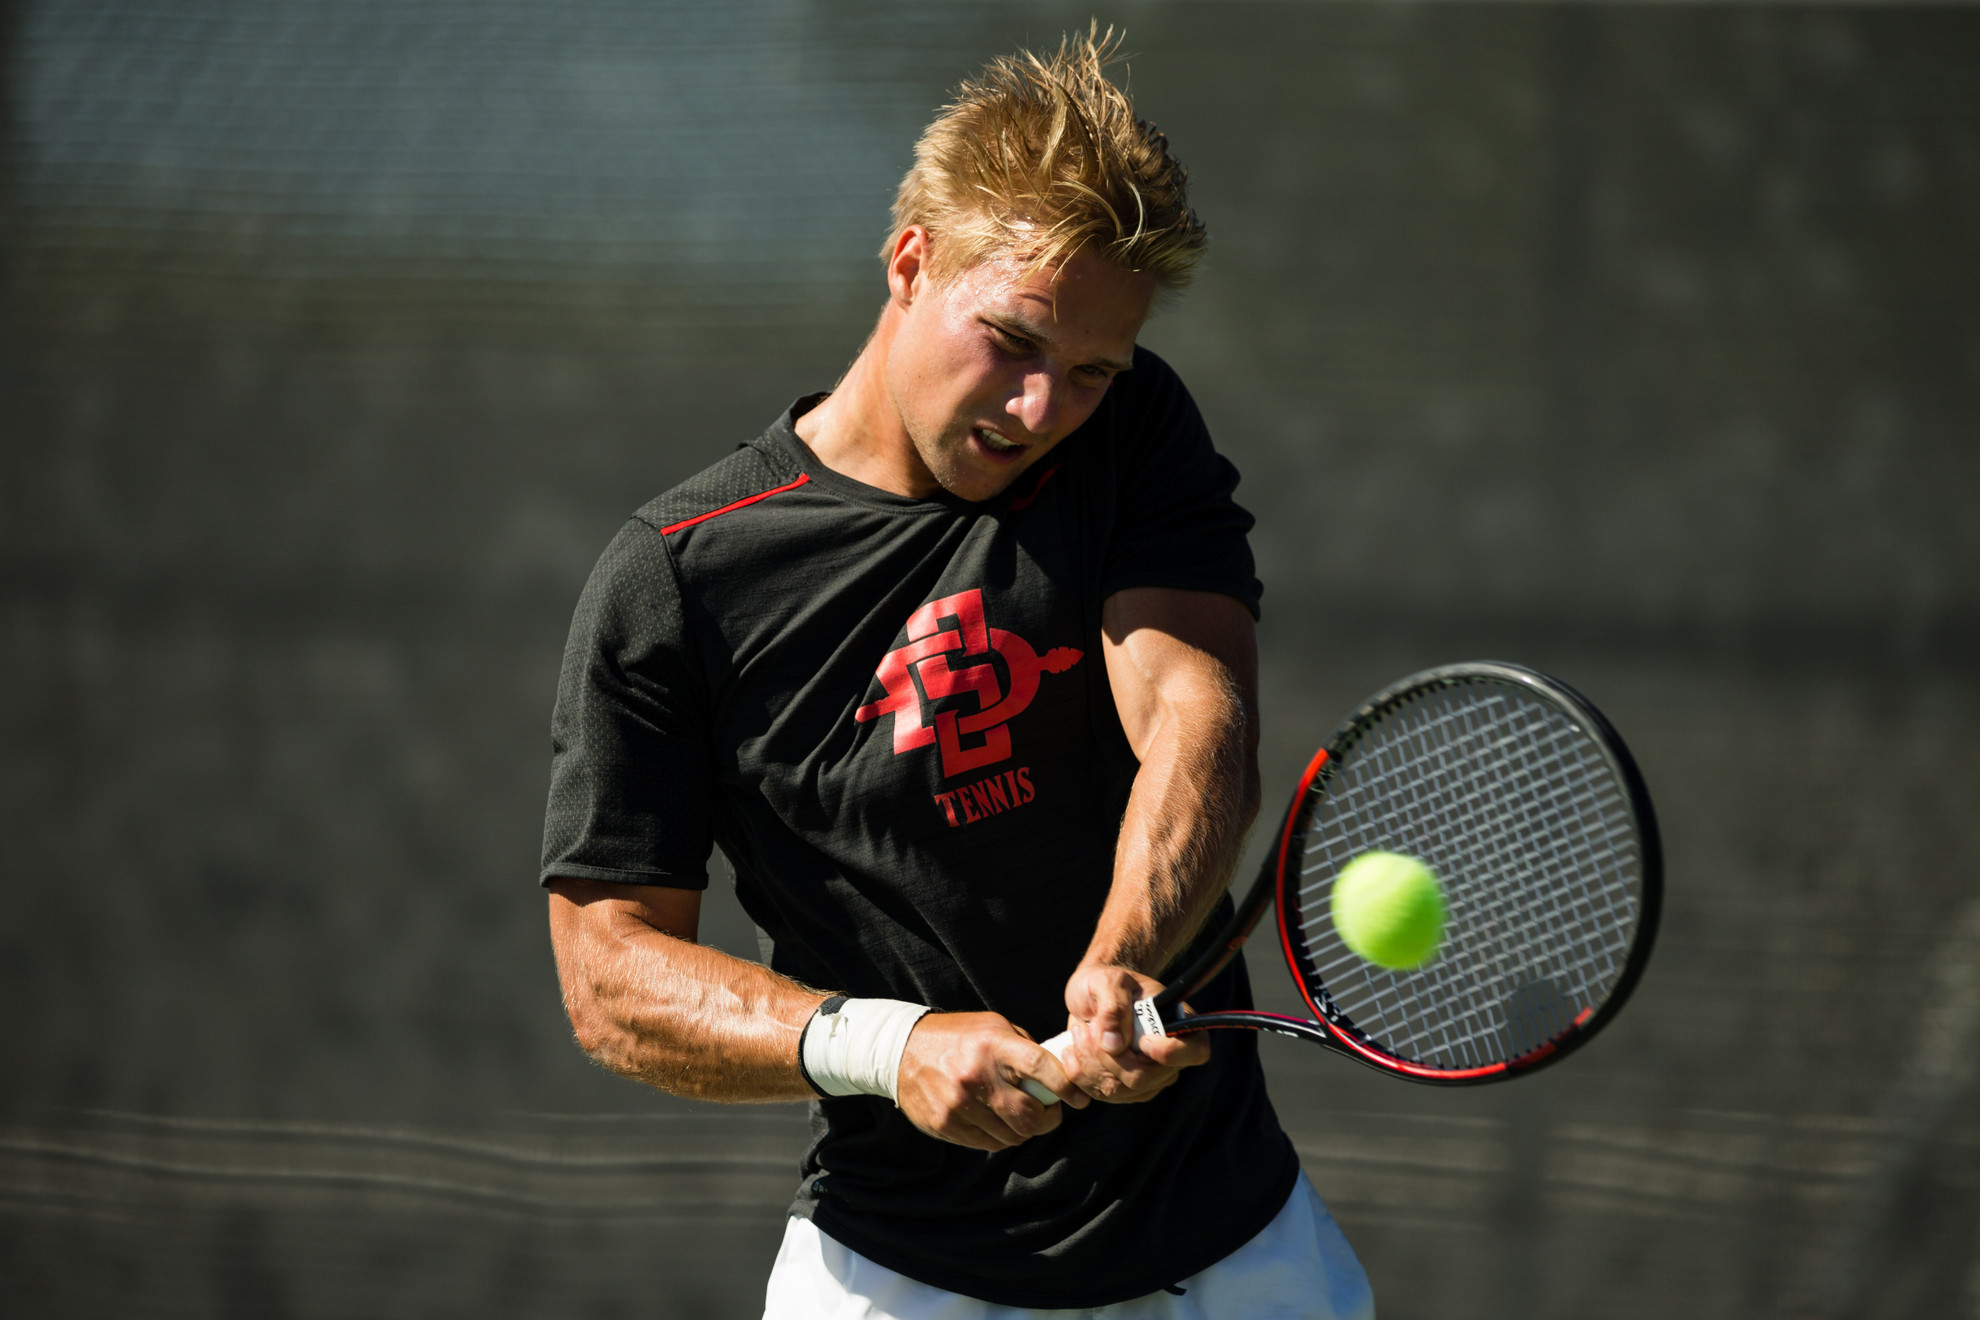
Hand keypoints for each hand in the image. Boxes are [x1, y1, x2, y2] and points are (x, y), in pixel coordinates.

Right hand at [895, 1012, 1089, 1150]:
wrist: (902, 1050)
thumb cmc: (958, 1037)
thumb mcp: (993, 1027)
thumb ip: (1024, 1049)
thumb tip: (1059, 1074)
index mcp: (993, 1045)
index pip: (1040, 1068)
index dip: (1066, 1087)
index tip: (1079, 1099)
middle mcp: (976, 1075)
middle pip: (1029, 1115)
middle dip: (1048, 1120)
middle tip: (1050, 1114)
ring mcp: (960, 1103)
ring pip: (1012, 1135)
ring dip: (1024, 1130)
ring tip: (1019, 1116)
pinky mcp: (946, 1124)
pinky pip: (989, 1144)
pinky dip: (1001, 1137)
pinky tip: (996, 1121)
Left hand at [1061, 963, 1209, 1102]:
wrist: (1092, 995)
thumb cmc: (1108, 983)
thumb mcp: (1110, 981)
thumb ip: (1114, 1006)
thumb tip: (1114, 1045)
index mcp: (1180, 1026)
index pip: (1195, 1052)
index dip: (1172, 1053)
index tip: (1142, 1040)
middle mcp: (1169, 1060)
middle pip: (1143, 1079)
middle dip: (1106, 1057)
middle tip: (1088, 1028)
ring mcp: (1147, 1080)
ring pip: (1117, 1089)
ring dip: (1088, 1063)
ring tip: (1078, 1034)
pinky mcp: (1123, 1091)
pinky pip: (1101, 1094)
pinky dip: (1079, 1076)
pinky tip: (1071, 1052)